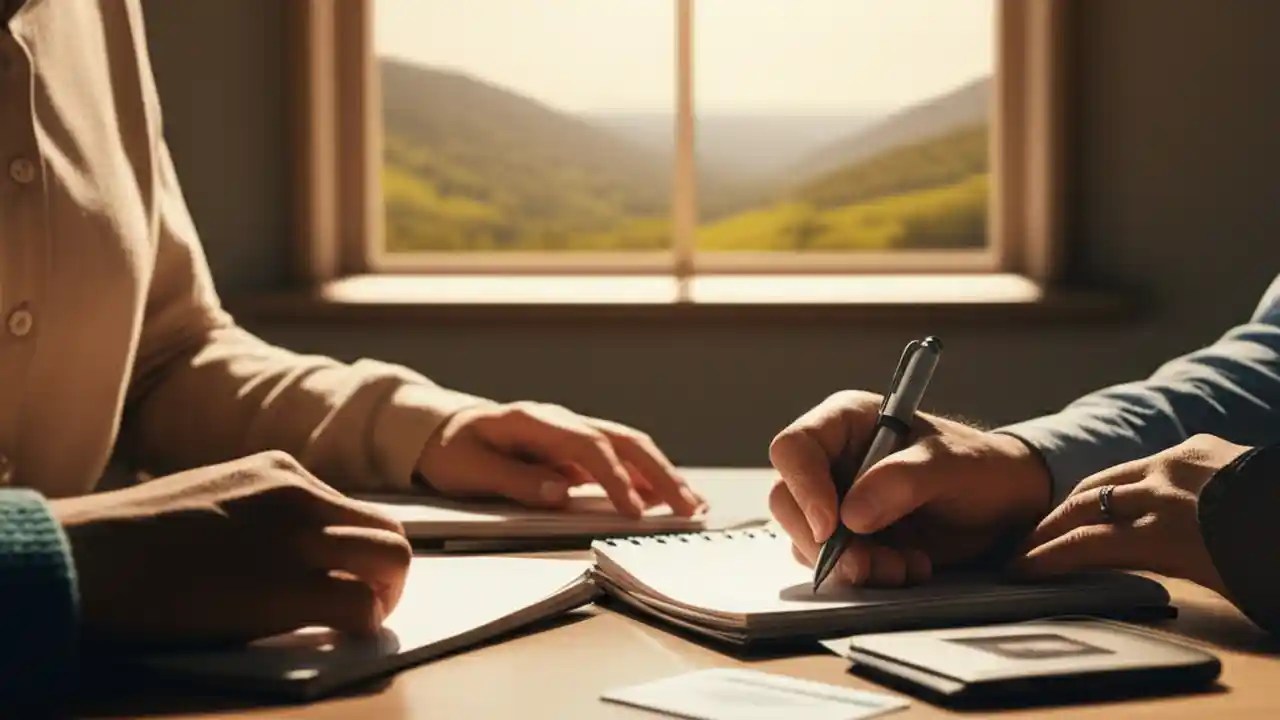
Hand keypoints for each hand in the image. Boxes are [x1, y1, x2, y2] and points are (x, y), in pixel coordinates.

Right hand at [51, 451, 410, 644]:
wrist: (86, 558)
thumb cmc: (130, 541)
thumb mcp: (210, 501)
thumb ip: (258, 516)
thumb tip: (291, 554)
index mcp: (279, 471)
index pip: (353, 509)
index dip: (358, 550)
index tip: (349, 576)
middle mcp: (300, 495)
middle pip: (387, 532)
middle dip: (387, 573)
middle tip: (369, 603)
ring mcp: (297, 539)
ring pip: (392, 561)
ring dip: (385, 596)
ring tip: (360, 621)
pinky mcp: (288, 587)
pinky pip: (360, 607)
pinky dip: (363, 625)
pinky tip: (341, 637)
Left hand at [417, 402, 704, 517]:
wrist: (446, 429)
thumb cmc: (455, 450)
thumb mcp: (470, 469)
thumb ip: (514, 480)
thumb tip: (560, 493)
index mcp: (536, 421)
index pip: (588, 446)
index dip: (615, 478)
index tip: (633, 511)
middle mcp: (563, 421)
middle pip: (623, 441)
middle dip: (659, 474)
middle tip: (688, 507)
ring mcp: (574, 431)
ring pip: (630, 447)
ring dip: (663, 474)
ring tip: (693, 504)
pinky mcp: (578, 449)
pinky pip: (621, 459)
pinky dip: (648, 477)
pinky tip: (668, 497)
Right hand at [769, 391, 1051, 585]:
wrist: (1005, 506)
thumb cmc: (979, 467)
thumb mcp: (950, 465)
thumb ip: (903, 481)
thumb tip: (850, 515)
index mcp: (845, 422)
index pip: (794, 448)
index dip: (804, 487)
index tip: (832, 526)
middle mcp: (831, 459)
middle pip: (788, 500)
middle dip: (825, 541)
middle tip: (867, 565)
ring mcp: (835, 499)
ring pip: (806, 539)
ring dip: (851, 563)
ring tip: (906, 565)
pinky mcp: (847, 536)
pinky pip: (833, 563)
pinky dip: (866, 574)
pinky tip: (908, 566)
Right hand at [1016, 434, 1250, 593]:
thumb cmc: (1271, 561)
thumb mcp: (1224, 582)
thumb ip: (1169, 568)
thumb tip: (1127, 570)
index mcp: (1167, 533)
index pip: (1084, 544)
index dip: (1045, 559)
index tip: (1019, 571)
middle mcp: (1163, 491)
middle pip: (1083, 506)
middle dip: (1046, 529)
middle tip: (1021, 548)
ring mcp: (1178, 462)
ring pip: (1105, 479)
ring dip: (1074, 502)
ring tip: (1053, 521)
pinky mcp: (1197, 446)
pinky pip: (1142, 462)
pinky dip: (1117, 482)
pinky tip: (1109, 495)